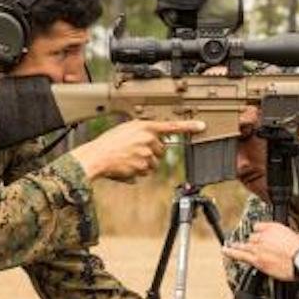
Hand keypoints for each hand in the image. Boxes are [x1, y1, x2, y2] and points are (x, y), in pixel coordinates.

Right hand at [70, 119, 205, 181]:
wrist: (96, 156)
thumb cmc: (108, 143)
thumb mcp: (126, 130)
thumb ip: (143, 132)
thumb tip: (154, 140)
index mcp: (144, 126)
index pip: (171, 126)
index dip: (188, 127)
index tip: (202, 126)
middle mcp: (148, 138)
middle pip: (162, 150)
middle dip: (152, 152)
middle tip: (135, 151)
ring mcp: (146, 153)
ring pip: (154, 163)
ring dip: (144, 163)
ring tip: (128, 159)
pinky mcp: (143, 166)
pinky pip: (146, 173)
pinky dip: (138, 172)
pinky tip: (126, 166)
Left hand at [222, 222, 298, 281]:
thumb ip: (297, 235)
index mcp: (274, 227)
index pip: (259, 226)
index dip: (260, 232)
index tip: (261, 235)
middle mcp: (264, 235)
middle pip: (252, 237)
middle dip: (254, 242)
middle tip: (255, 248)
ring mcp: (258, 248)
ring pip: (245, 245)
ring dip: (238, 246)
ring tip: (231, 246)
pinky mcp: (257, 260)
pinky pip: (240, 255)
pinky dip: (231, 252)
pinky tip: (225, 251)